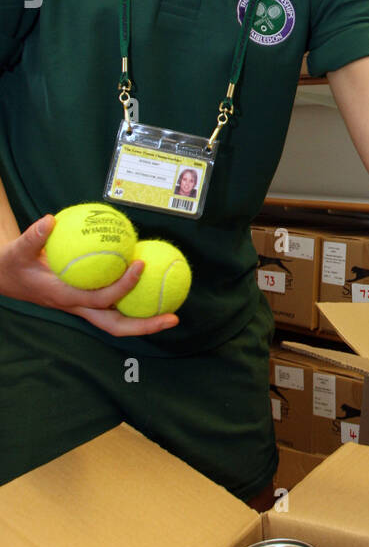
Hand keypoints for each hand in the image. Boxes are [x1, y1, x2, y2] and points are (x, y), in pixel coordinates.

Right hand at [0, 215, 178, 336]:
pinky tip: (152, 287)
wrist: (5, 279)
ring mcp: (83, 308)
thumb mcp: (17, 250)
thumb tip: (50, 220)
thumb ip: (34, 237)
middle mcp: (78, 308)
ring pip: (118, 322)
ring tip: (174, 313)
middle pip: (116, 326)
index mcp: (65, 297)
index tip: (140, 265)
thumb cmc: (13, 264)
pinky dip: (133, 302)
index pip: (101, 298)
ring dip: (145, 320)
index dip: (123, 286)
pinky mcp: (86, 303)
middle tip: (174, 318)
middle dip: (145, 325)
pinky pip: (114, 307)